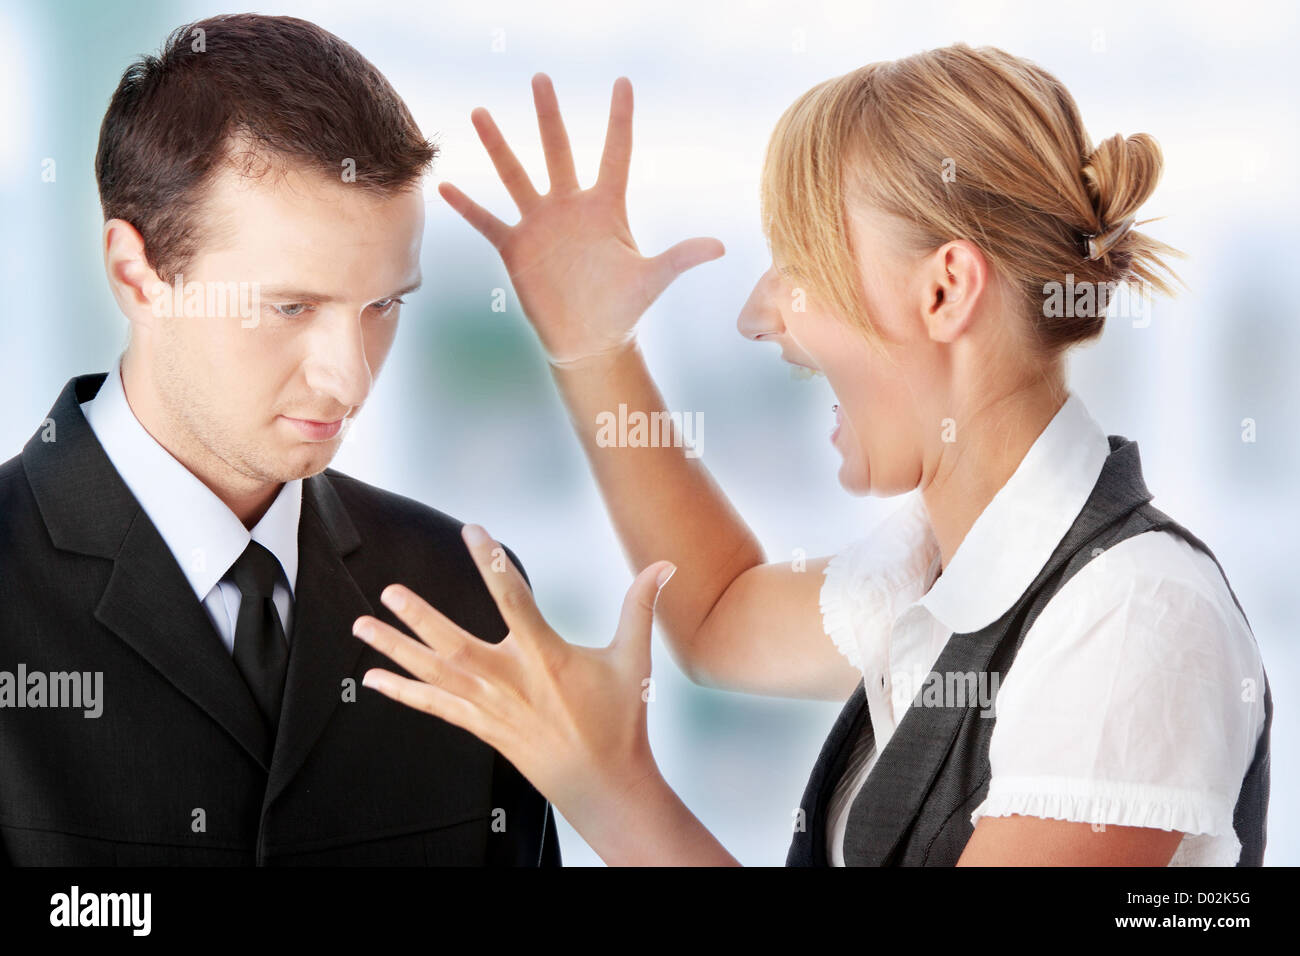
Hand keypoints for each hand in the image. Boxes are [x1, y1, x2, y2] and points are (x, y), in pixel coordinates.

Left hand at [352, 523, 676, 843]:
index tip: (474, 531)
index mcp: (545, 656)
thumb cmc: (618, 721)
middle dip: (419, 616)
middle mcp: (509, 680)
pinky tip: (374, 679)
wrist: (603, 782)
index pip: (513, 596)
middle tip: (390, 591)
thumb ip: (640, 608)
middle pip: (453, 642)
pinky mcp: (480, 727)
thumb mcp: (633, 659)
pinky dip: (401, 691)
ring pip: (432, 673)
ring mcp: (489, 706)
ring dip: (394, 649)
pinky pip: (432, 706)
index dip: (492, 560)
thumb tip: (663, 566)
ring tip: (362, 626)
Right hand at [438, 74, 724, 365]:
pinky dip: (467, 206)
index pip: (615, 152)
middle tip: (540, 77)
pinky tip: (445, 186)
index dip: (620, 118)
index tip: (622, 82)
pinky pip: (487, 221)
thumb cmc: (624, 309)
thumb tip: (721, 246)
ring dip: (498, 146)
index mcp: (605, 208)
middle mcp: (571, 208)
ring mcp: (541, 225)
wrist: (590, 341)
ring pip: (516, 176)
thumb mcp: (653, 278)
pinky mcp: (516, 248)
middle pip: (558, 151)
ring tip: (481, 112)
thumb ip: (682, 256)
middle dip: (550, 116)